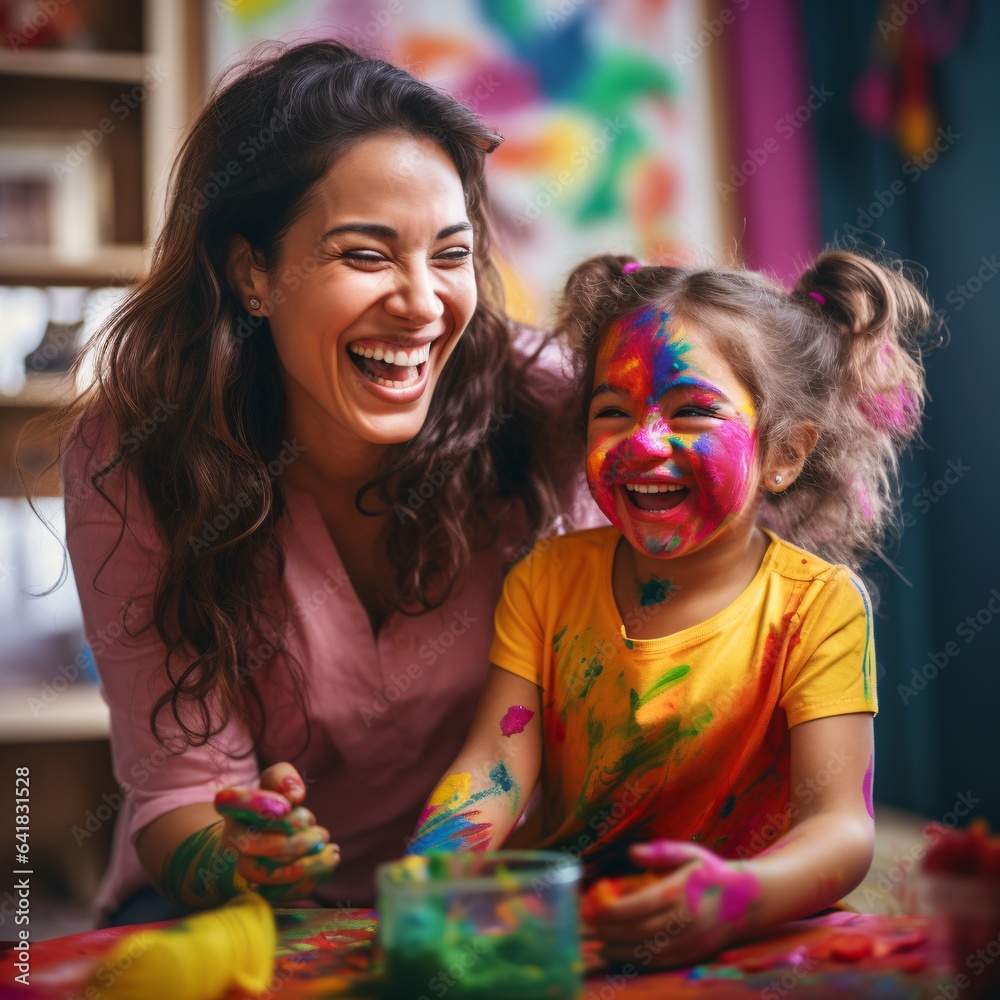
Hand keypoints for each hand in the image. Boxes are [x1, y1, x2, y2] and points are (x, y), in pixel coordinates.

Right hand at [214, 763, 339, 901]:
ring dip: (308, 863)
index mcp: (233, 807)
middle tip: (320, 833)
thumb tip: (294, 795)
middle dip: (294, 841)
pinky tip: (326, 864)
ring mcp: (243, 867)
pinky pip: (282, 893)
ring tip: (330, 849)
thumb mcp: (276, 782)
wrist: (265, 838)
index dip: (260, 804)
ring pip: (269, 874)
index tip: (286, 805)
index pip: (233, 803)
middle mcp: (231, 839)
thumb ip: (283, 777)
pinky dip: (309, 880)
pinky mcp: (260, 890)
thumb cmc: (275, 803)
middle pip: (253, 845)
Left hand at [587, 840, 758, 969]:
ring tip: (598, 943)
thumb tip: (631, 852)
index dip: (613, 911)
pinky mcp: (692, 955)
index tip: (592, 908)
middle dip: (609, 931)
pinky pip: (659, 962)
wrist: (748, 901)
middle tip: (587, 927)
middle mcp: (685, 921)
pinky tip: (619, 954)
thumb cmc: (713, 872)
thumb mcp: (690, 853)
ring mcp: (689, 942)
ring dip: (618, 949)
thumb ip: (660, 852)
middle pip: (638, 931)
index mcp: (681, 893)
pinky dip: (636, 961)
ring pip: (646, 951)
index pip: (640, 906)